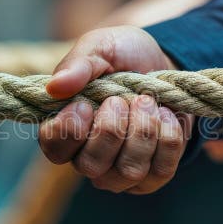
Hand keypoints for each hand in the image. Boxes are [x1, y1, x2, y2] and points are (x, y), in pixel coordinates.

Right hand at [38, 25, 192, 193]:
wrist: (163, 61)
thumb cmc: (122, 56)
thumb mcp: (99, 47)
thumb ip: (77, 64)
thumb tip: (55, 86)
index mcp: (65, 128)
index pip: (54, 149)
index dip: (69, 130)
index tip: (85, 103)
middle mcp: (88, 157)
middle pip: (91, 165)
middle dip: (111, 128)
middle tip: (121, 98)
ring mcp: (121, 172)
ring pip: (129, 171)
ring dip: (143, 130)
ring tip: (146, 101)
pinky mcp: (154, 176)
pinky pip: (161, 171)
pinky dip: (168, 138)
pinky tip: (165, 114)